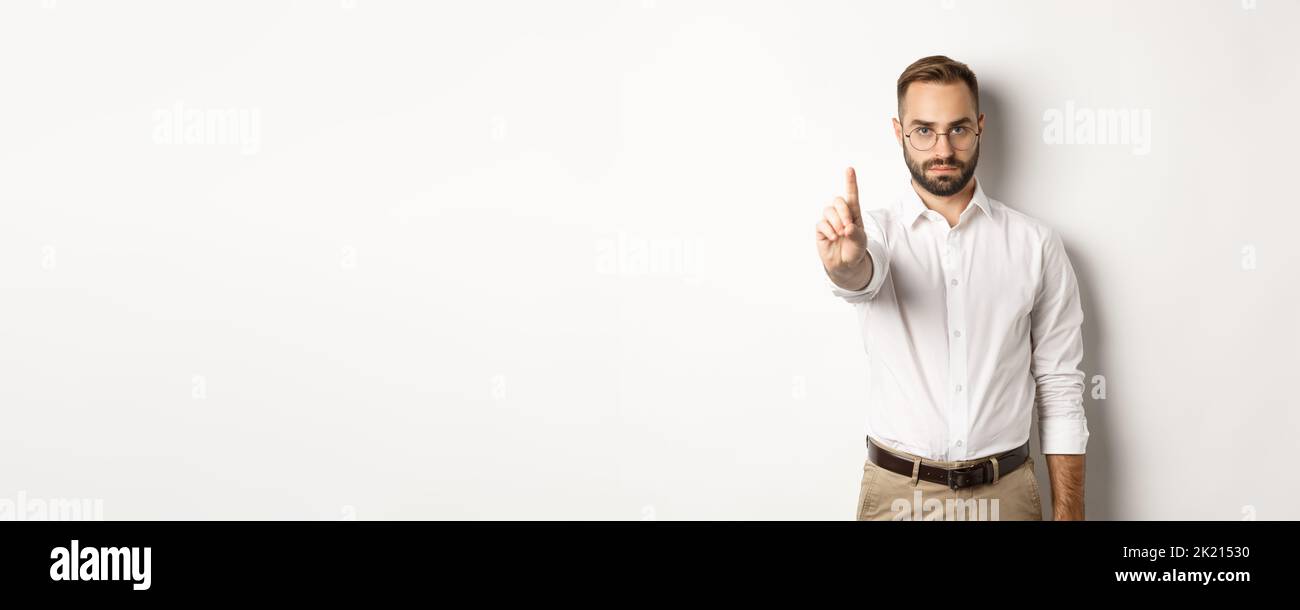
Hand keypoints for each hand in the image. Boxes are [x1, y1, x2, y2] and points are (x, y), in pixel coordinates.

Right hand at [816, 167, 869, 288]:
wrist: (845, 265)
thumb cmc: (855, 250)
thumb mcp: (861, 242)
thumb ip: (856, 234)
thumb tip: (847, 227)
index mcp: (854, 214)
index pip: (852, 195)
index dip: (850, 182)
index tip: (849, 169)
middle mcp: (841, 215)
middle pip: (838, 201)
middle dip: (843, 211)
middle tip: (848, 226)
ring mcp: (830, 221)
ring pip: (828, 211)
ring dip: (836, 222)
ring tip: (841, 234)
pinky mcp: (821, 230)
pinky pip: (821, 224)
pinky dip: (829, 231)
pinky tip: (833, 238)